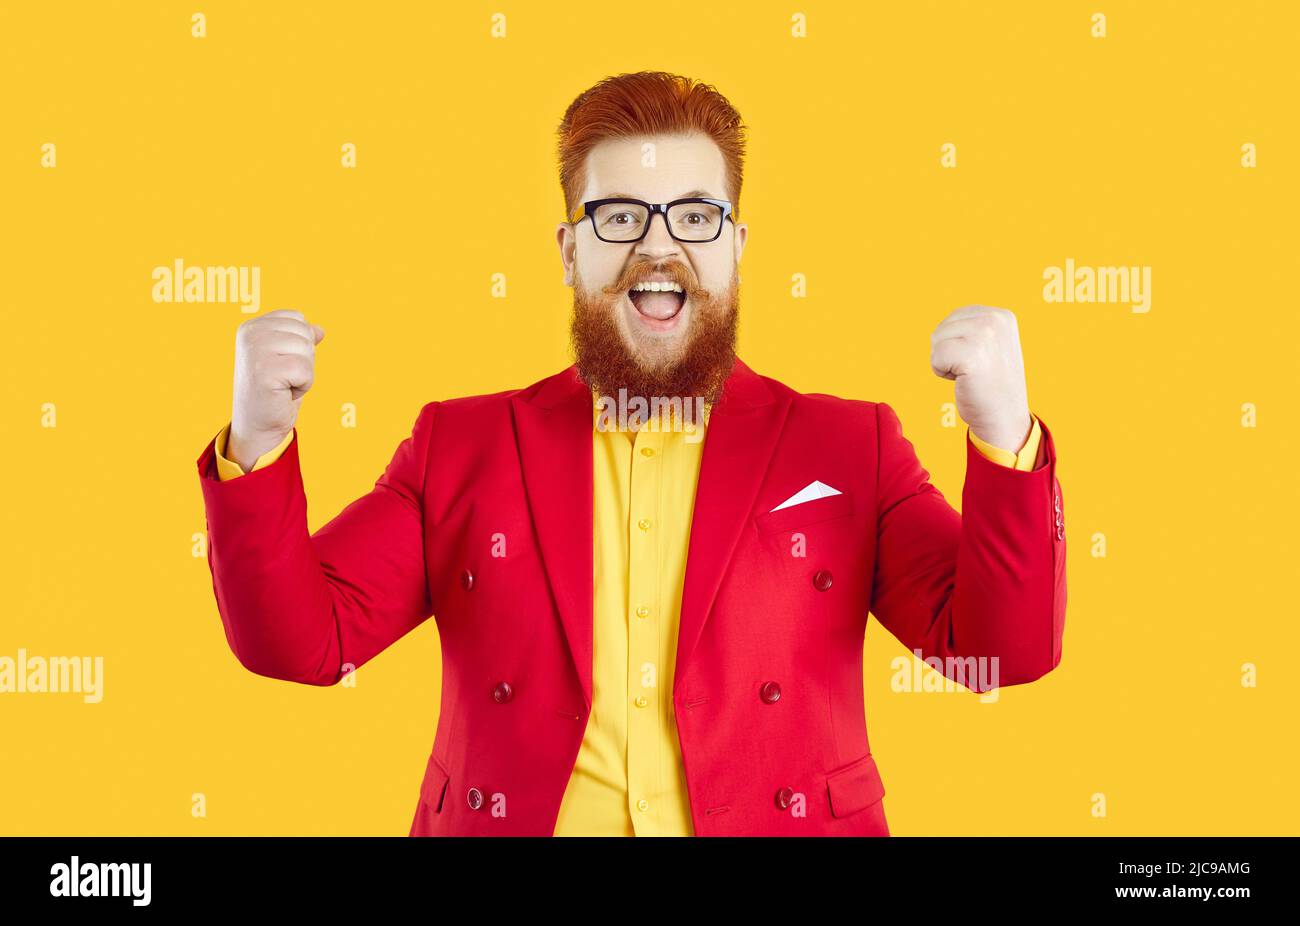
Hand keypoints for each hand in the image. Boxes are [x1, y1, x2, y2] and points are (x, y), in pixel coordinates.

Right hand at [228, 309, 324, 470]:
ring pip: (307, 350)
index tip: (281, 363)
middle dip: (304, 359)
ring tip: (283, 384)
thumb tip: (320, 330)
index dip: (299, 345)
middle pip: (304, 333)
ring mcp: (255, 350)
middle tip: (283, 377)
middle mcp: (250, 333)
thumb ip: (299, 340)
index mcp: (252, 326)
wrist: (259, 424)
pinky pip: (305, 370)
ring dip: (304, 373)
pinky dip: (303, 385)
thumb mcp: (286, 359)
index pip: (298, 319)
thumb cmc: (274, 391)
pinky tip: (284, 392)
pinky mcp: (264, 370)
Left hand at [930, 305, 1031, 452]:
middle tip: (974, 371)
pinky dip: (942, 373)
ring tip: (970, 375)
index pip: (955, 317)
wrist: (1005, 419)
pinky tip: (963, 381)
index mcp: (1002, 315)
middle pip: (942, 328)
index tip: (980, 361)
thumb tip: (947, 322)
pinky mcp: (971, 354)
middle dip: (948, 352)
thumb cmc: (991, 386)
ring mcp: (985, 335)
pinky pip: (935, 358)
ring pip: (936, 341)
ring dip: (945, 362)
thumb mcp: (991, 345)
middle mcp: (995, 319)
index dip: (957, 343)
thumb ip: (974, 327)